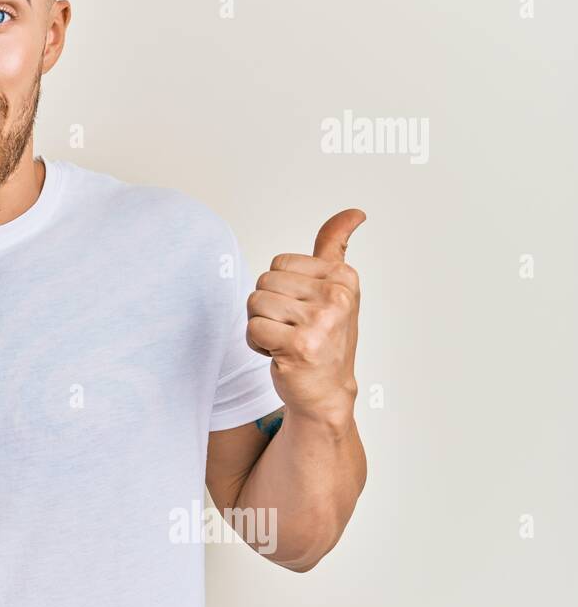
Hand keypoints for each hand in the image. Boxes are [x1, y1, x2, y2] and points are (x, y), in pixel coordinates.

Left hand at [247, 209, 364, 423]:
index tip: (302, 311)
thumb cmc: (325, 339)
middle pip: (263, 282)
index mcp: (344, 277)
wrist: (326, 393)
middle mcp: (338, 296)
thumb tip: (354, 213)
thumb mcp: (335, 288)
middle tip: (292, 330)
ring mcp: (322, 320)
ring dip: (262, 326)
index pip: (278, 263)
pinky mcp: (301, 345)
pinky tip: (281, 355)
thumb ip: (335, 247)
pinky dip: (258, 344)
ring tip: (286, 342)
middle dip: (267, 309)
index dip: (279, 289)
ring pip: (255, 304)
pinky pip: (252, 328)